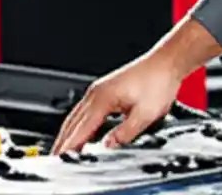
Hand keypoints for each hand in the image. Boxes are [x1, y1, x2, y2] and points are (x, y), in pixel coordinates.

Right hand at [50, 53, 183, 153]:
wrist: (166, 63)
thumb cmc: (158, 82)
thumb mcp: (145, 114)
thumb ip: (125, 133)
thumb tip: (108, 147)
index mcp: (103, 98)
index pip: (81, 129)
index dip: (70, 147)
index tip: (62, 159)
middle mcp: (97, 93)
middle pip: (72, 122)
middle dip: (63, 142)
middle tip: (55, 159)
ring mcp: (99, 90)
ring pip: (76, 116)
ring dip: (68, 133)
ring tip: (62, 149)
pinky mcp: (105, 90)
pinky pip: (84, 110)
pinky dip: (77, 124)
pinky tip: (79, 131)